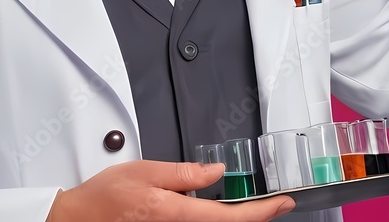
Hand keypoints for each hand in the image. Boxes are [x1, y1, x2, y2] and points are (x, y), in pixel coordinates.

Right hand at [46, 160, 294, 221]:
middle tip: (272, 202)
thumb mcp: (144, 171)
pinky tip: (213, 211)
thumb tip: (216, 172)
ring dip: (233, 218)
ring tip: (244, 205)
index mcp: (175, 213)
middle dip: (253, 217)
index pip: (231, 217)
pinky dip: (212, 221)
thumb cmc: (105, 197)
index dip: (263, 212)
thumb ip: (183, 173)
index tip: (284, 202)